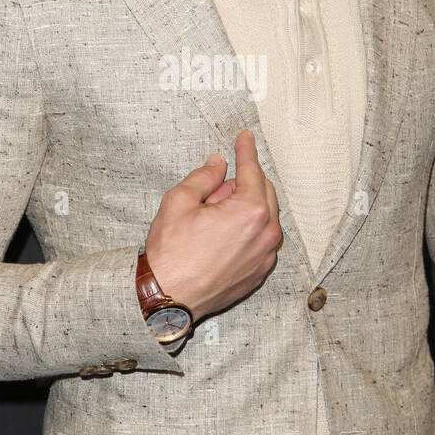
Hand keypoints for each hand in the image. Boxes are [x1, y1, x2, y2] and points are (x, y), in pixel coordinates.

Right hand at [144, 129, 281, 322]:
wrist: (168, 297)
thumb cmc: (171, 252)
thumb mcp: (180, 201)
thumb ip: (204, 177)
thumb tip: (218, 164)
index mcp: (250, 211)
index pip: (252, 170)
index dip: (246, 149)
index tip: (245, 137)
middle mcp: (266, 233)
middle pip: (263, 191)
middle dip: (242, 182)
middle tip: (214, 187)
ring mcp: (265, 256)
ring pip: (264, 216)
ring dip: (245, 207)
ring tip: (211, 217)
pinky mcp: (259, 272)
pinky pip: (260, 240)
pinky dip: (247, 230)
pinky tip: (221, 235)